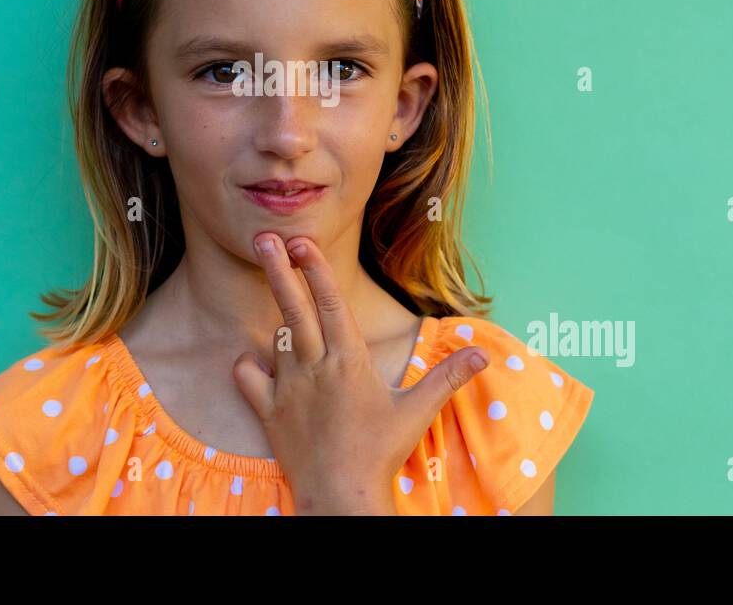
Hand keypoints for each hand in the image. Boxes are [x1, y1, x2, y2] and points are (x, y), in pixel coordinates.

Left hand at [232, 232, 489, 514]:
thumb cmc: (380, 453)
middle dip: (279, 269)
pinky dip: (248, 365)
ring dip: (277, 318)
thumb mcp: (417, 411)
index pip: (331, 302)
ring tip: (279, 300)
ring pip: (276, 338)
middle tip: (264, 237)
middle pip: (294, 307)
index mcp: (349, 360)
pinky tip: (254, 360)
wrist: (341, 496)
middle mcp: (315, 367)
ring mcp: (289, 388)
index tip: (302, 240)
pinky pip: (247, 377)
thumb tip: (484, 354)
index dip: (316, 268)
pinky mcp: (269, 411)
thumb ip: (448, 377)